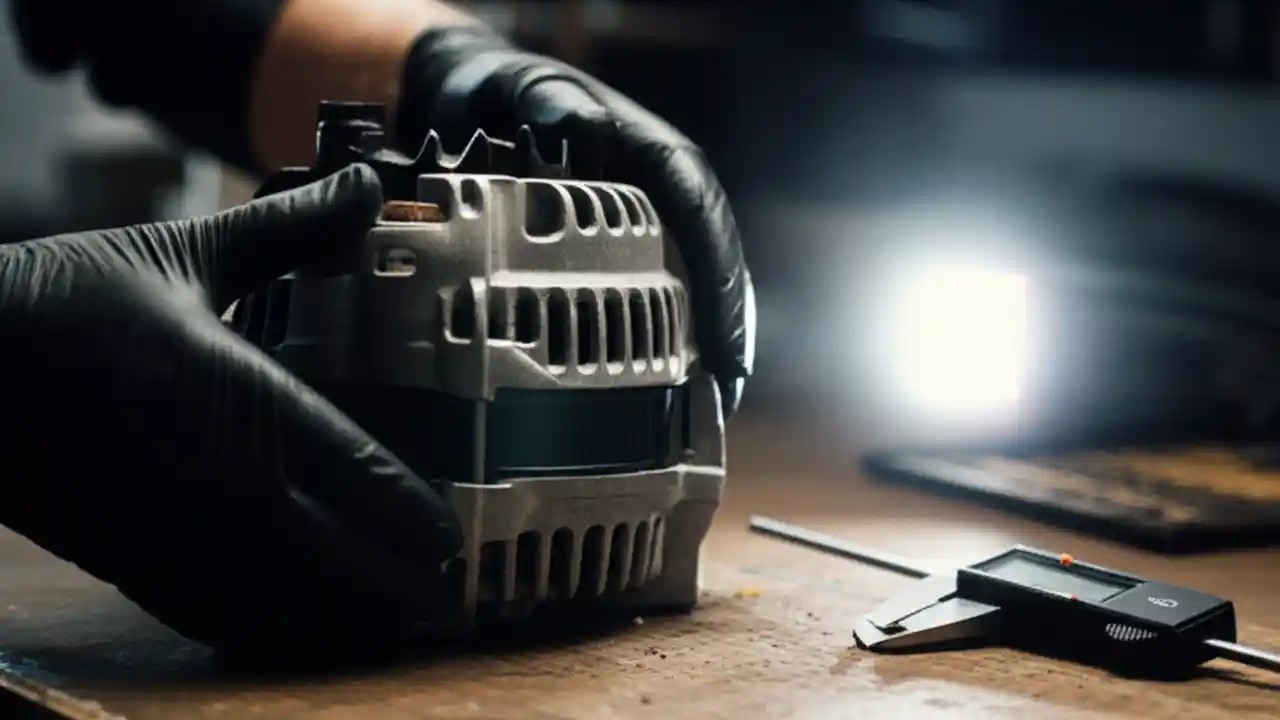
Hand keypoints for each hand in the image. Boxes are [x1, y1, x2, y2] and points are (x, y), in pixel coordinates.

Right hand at [0, 165, 461, 649]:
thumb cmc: (70, 302)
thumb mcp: (189, 254)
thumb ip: (291, 228)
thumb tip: (370, 182)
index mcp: (250, 406)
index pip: (365, 480)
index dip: (420, 520)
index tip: (458, 539)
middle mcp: (227, 486)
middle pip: (345, 565)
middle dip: (405, 591)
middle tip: (453, 604)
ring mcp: (179, 536)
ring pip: (291, 604)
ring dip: (355, 621)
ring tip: (402, 627)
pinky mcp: (134, 564)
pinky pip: (225, 618)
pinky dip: (279, 631)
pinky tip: (307, 630)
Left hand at [398, 27, 756, 415]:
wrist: (468, 95)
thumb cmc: (505, 90)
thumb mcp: (526, 87)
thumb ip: (554, 104)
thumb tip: (590, 131)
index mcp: (650, 154)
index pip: (701, 217)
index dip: (719, 284)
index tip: (726, 345)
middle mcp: (657, 192)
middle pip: (708, 262)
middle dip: (722, 328)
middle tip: (726, 394)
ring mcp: (638, 221)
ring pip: (685, 283)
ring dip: (697, 342)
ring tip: (707, 404)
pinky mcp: (608, 246)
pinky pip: (645, 292)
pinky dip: (654, 337)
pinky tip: (654, 382)